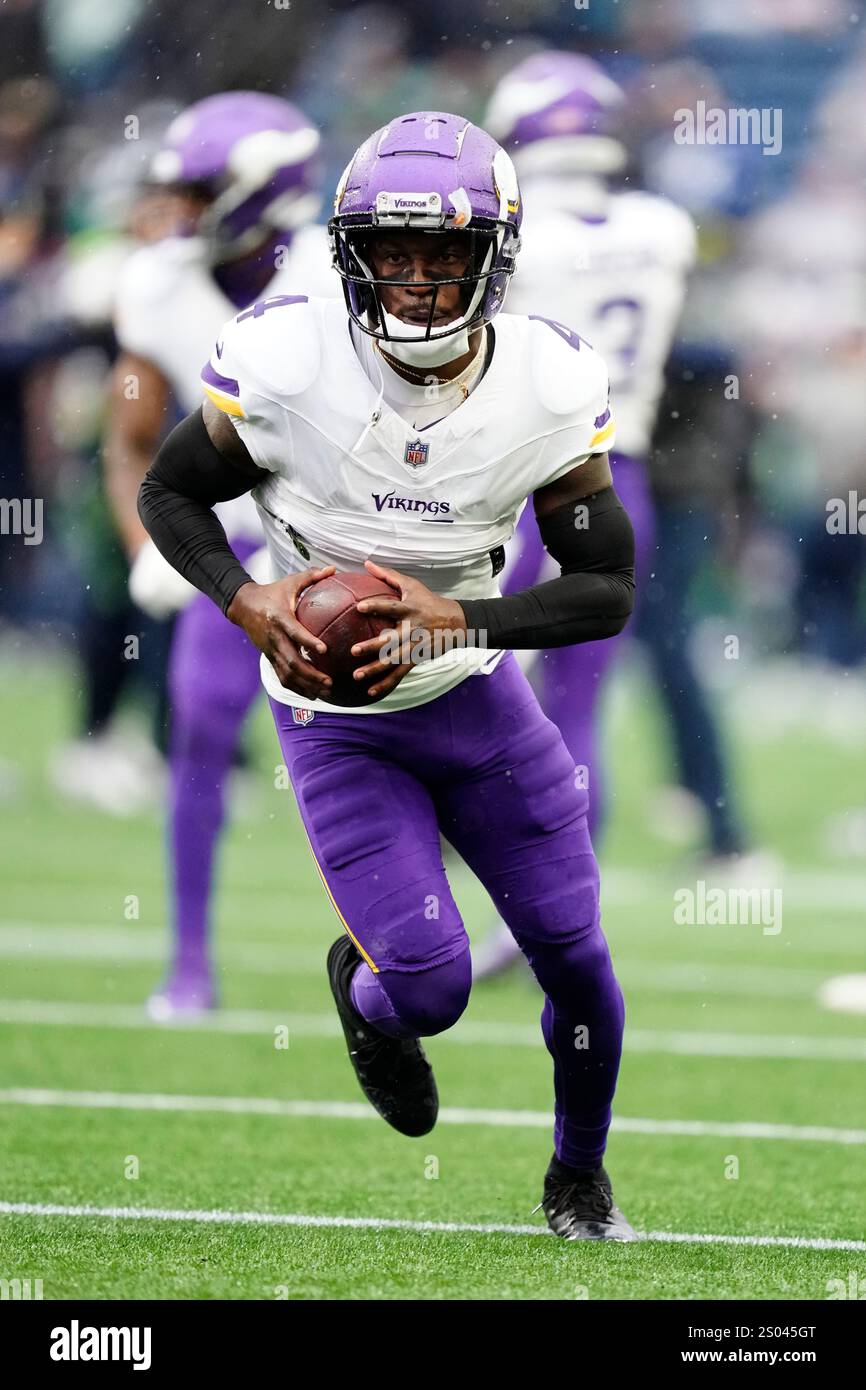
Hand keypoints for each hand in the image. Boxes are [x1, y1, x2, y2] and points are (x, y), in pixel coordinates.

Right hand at [227, 566, 335, 700]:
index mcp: (280, 618)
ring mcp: (270, 650)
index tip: (324, 650)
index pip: (294, 632)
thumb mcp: (290, 582)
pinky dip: (296, 688)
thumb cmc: (272, 592)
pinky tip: (312, 695)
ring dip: (306, 685)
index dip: (308, 642)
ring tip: (325, 692)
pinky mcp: (269, 658)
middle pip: (292, 660)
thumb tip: (333, 568)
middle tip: (329, 681)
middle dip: (311, 674)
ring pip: (287, 673)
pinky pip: (282, 677)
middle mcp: (274, 637)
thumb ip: (311, 576)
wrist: (243, 605)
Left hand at [350, 559, 467, 698]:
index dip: (377, 607)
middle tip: (354, 650)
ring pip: (393, 661)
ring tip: (356, 675)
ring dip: (375, 669)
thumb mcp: (412, 585)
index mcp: (410, 610)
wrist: (456, 623)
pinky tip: (371, 691)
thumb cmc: (429, 601)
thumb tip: (366, 563)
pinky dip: (386, 683)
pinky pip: (400, 674)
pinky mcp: (417, 659)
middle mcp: (413, 629)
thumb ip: (388, 576)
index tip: (359, 607)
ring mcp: (415, 647)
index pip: (392, 608)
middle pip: (391, 640)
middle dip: (373, 646)